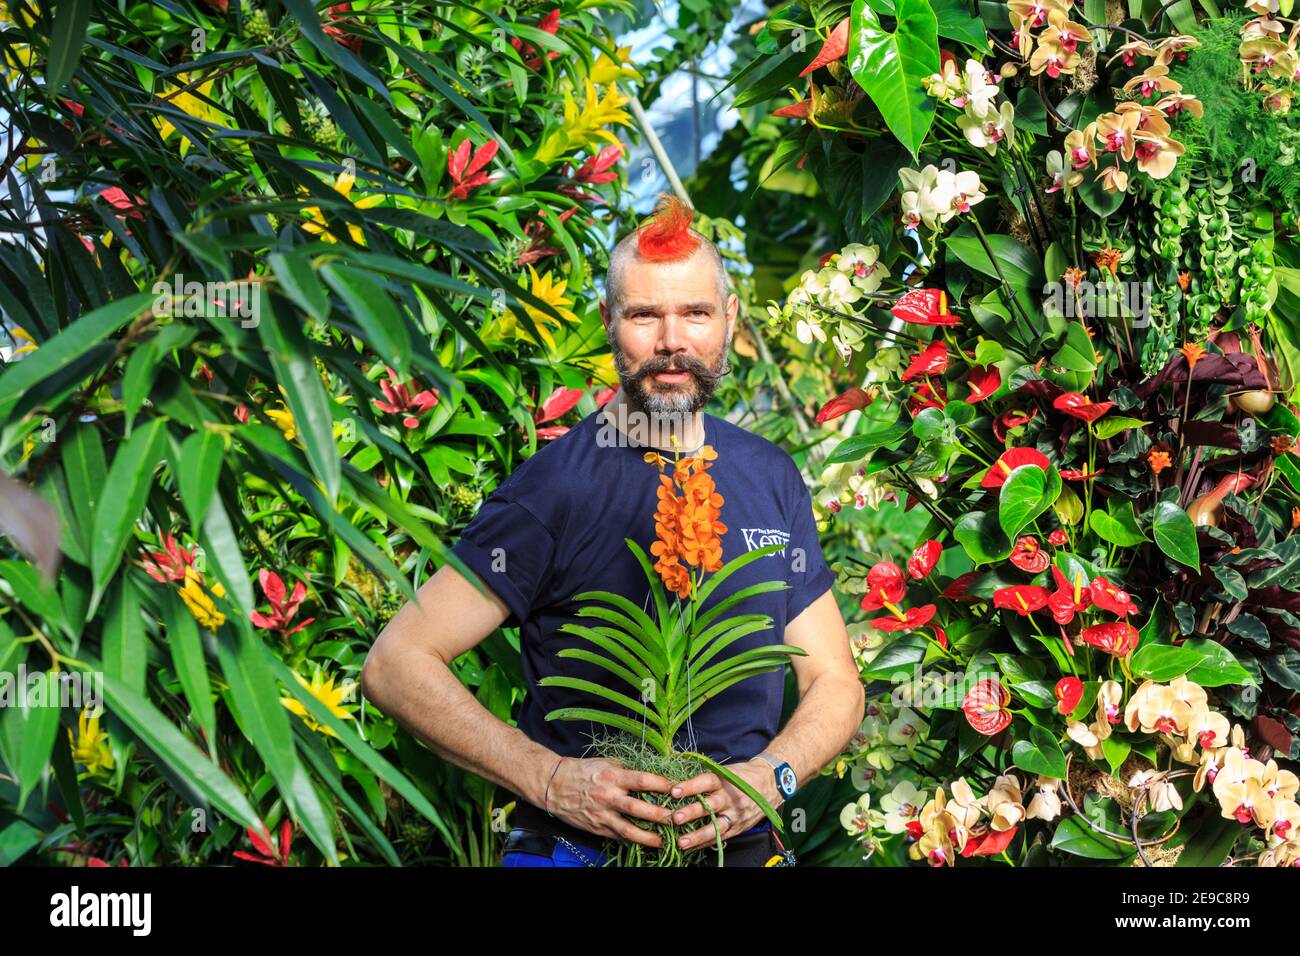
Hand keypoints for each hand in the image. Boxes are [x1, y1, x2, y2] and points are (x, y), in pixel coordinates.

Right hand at [543, 756, 675, 848]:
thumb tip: (649, 776)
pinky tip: (645, 843)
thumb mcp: (605, 763)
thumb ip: (626, 770)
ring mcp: (602, 814)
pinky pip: (617, 837)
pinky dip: (632, 841)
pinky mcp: (597, 828)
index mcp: (613, 776)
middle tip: (678, 818)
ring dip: (648, 837)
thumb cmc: (583, 770)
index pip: (643, 781)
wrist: (554, 784)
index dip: (662, 785)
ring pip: (629, 829)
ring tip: (664, 841)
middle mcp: (608, 796)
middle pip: (639, 808)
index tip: (679, 789)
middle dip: (660, 815)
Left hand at [665, 759, 780, 852]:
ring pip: (715, 826)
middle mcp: (730, 798)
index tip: (674, 791)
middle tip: (675, 818)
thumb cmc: (744, 775)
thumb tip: (679, 782)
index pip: (706, 782)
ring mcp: (735, 814)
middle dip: (692, 813)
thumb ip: (707, 778)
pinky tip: (692, 847)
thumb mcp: (727, 771)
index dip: (690, 786)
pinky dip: (705, 843)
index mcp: (725, 780)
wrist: (771, 783)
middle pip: (710, 806)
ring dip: (697, 835)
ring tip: (682, 842)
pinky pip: (721, 836)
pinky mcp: (738, 827)